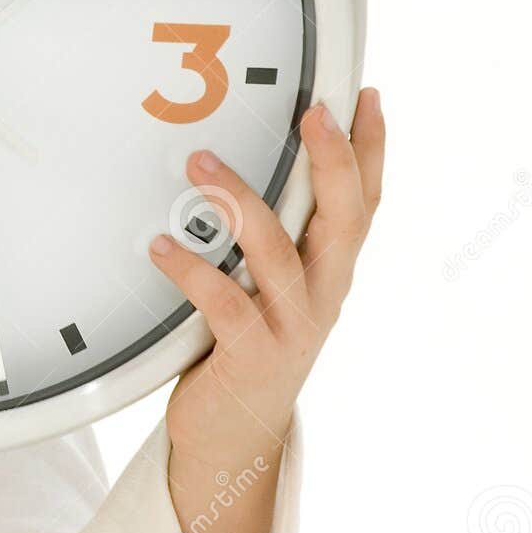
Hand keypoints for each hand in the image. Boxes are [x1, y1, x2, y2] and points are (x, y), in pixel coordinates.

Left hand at [149, 87, 384, 466]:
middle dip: (332, 162)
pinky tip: (160, 245)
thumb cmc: (243, 345)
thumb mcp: (267, 283)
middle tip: (312, 114)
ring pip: (278, 254)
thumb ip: (263, 231)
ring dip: (239, 203)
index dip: (370, 150)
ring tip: (199, 164)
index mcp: (329, 271)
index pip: (364, 202)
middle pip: (343, 220)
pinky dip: (191, 271)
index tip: (365, 96)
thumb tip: (226, 156)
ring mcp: (290, 327)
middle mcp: (320, 294)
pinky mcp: (251, 357)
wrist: (234, 435)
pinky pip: (224, 304)